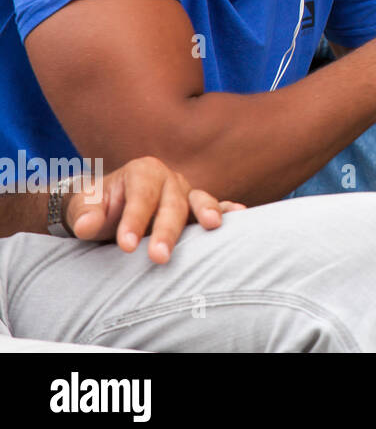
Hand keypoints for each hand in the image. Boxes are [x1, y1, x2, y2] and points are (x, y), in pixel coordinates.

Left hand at [64, 156, 244, 263]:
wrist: (112, 210)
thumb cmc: (98, 210)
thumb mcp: (83, 209)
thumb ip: (84, 214)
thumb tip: (86, 225)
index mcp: (142, 171)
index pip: (141, 196)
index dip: (134, 220)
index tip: (125, 246)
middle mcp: (170, 179)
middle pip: (172, 203)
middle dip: (166, 230)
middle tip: (158, 257)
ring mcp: (188, 193)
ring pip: (198, 202)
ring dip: (206, 214)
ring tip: (212, 226)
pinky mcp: (198, 208)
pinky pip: (216, 207)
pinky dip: (227, 210)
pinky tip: (240, 215)